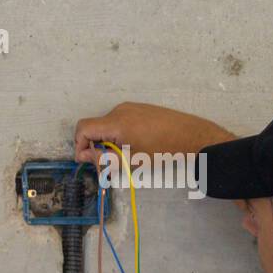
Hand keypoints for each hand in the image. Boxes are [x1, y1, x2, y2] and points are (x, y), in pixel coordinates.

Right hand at [73, 102, 233, 165]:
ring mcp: (131, 107)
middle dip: (95, 146)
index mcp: (116, 122)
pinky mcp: (140, 109)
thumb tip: (83, 156)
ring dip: (108, 142)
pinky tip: (134, 146)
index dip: (79, 145)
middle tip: (108, 165)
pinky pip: (119, 121)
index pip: (83, 128)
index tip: (88, 161)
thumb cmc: (163, 150)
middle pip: (95, 127)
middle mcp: (120, 110)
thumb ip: (105, 158)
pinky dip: (118, 135)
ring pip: (107, 125)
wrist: (192, 136)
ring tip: (124, 158)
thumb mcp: (132, 160)